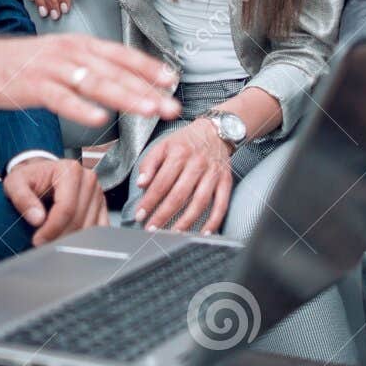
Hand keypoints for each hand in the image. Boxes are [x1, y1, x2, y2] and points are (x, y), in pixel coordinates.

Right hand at [0, 27, 180, 126]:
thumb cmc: (23, 62)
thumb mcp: (61, 55)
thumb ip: (89, 66)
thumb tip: (122, 79)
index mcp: (80, 44)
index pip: (121, 55)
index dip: (148, 68)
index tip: (173, 80)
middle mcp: (71, 53)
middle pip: (115, 72)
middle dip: (147, 89)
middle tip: (172, 105)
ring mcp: (52, 69)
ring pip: (95, 84)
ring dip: (125, 97)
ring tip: (149, 110)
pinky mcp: (34, 86)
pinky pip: (61, 99)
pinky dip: (81, 109)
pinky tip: (100, 119)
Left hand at [2, 157, 105, 244]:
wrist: (41, 174)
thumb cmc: (30, 178)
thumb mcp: (15, 182)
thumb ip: (22, 198)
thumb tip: (37, 218)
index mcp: (70, 170)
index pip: (66, 208)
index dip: (52, 229)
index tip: (38, 240)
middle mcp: (88, 180)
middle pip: (78, 220)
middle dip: (59, 237)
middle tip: (42, 244)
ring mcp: (98, 194)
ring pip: (89, 229)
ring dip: (70, 241)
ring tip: (52, 241)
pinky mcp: (102, 207)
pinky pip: (98, 230)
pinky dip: (83, 241)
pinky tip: (67, 240)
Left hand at [133, 118, 234, 233]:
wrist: (215, 132)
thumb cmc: (186, 141)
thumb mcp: (163, 145)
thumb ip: (149, 163)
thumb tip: (141, 183)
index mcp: (179, 154)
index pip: (161, 182)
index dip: (149, 201)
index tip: (140, 215)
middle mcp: (197, 164)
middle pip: (179, 195)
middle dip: (163, 215)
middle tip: (151, 228)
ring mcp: (213, 174)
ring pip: (199, 202)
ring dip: (186, 221)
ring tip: (173, 234)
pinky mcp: (226, 181)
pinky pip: (221, 204)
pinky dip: (214, 221)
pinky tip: (204, 232)